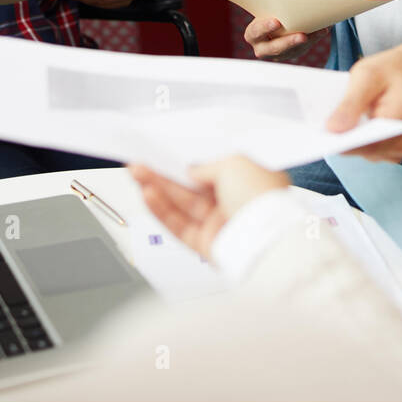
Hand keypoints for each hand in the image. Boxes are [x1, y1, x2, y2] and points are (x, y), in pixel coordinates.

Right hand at [130, 155, 290, 258]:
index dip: (186, 165)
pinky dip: (162, 211)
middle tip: (139, 165)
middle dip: (163, 176)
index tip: (164, 157)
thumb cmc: (260, 198)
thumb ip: (207, 166)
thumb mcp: (234, 163)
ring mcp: (219, 225)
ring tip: (136, 175)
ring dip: (157, 189)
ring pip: (181, 206)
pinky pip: (179, 225)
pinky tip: (148, 195)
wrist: (265, 238)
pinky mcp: (206, 244)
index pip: (211, 171)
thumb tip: (192, 171)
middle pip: (190, 189)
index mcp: (247, 182)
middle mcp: (233, 203)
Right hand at [243, 16, 327, 60]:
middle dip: (289, 42)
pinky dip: (314, 39)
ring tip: (320, 31)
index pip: (256, 32)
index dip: (265, 28)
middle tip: (303, 36)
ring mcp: (277, 54)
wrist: (271, 26)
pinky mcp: (290, 54)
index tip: (277, 22)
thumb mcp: (265, 8)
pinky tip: (323, 29)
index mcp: (253, 34)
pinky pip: (302, 49)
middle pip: (274, 48)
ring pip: (292, 51)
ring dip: (307, 41)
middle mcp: (262, 47)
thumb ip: (272, 3)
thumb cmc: (266, 12)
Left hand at [324, 48, 401, 161]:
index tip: (322, 137)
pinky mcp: (392, 151)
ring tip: (332, 124)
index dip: (345, 142)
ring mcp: (400, 149)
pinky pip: (367, 151)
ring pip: (364, 153)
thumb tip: (332, 130)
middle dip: (343, 140)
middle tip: (320, 129)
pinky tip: (345, 126)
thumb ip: (351, 103)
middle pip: (366, 150)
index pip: (370, 142)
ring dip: (349, 139)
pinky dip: (356, 140)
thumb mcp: (366, 75)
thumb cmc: (386, 71)